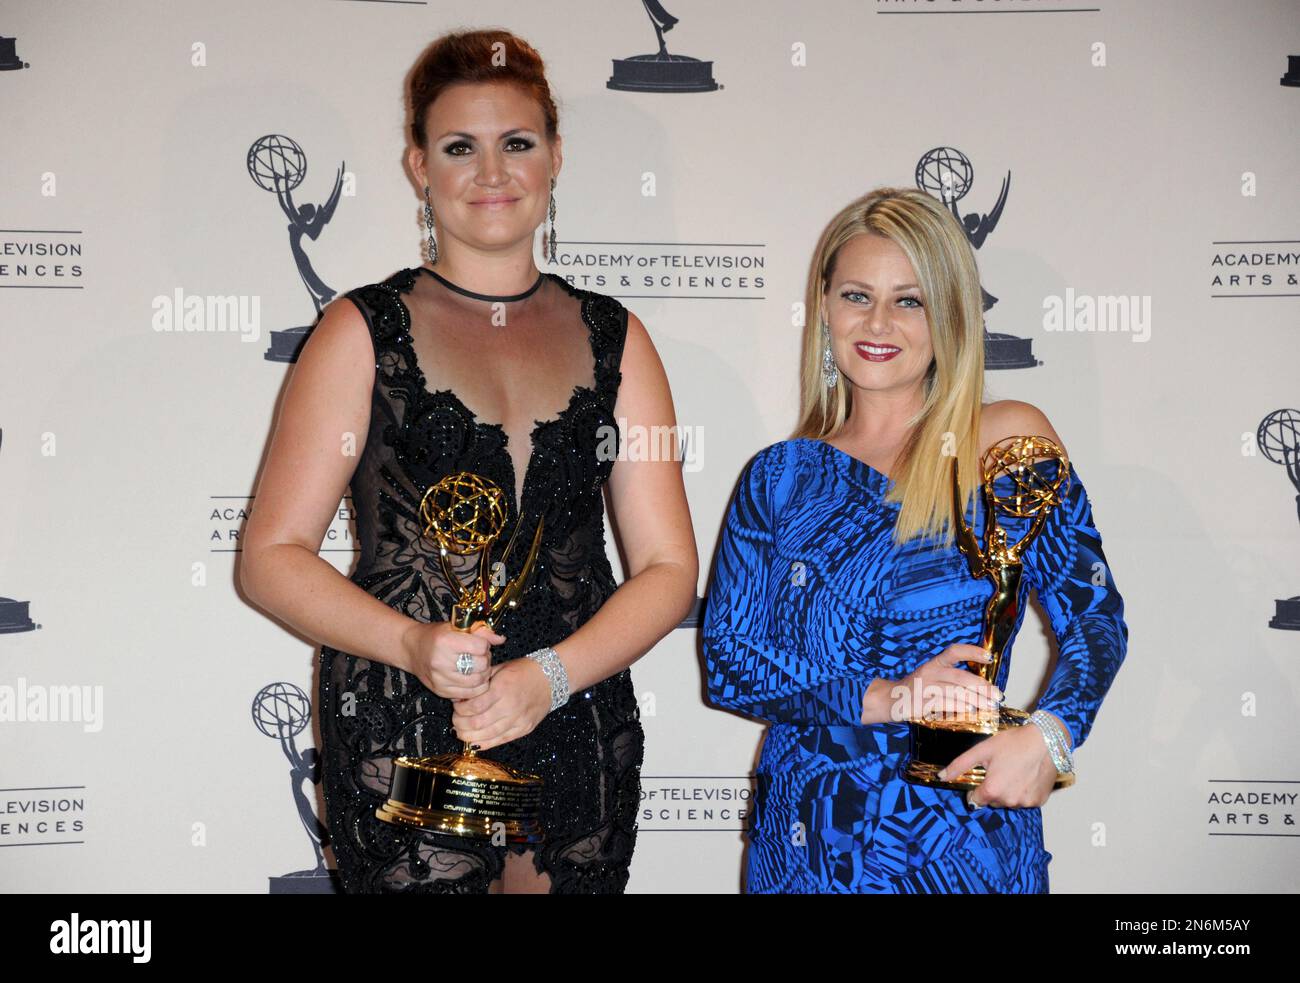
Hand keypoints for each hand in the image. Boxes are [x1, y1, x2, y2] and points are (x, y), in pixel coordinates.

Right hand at [400, 619, 504, 700]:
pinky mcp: (441, 691)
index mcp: (445, 641)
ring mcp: (440, 679)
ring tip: (477, 667)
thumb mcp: (457, 626)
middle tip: (479, 657)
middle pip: (480, 665)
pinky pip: (469, 694)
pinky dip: (476, 687)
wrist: (413, 649)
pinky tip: (472, 678)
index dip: (484, 645)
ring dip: (483, 675)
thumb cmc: (436, 636)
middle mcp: (441, 661)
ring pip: (477, 682)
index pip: (480, 647)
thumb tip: (501, 639)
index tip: (478, 644)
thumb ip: (481, 632)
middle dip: (485, 660)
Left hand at [451, 657, 552, 752]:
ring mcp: (518, 719)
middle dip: (461, 724)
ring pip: (487, 736)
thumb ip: (481, 683)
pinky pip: (500, 740)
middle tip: (456, 721)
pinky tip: (474, 741)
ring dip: (469, 736)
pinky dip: (484, 744)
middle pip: (477, 723)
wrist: (551, 678)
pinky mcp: (524, 729)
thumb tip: (459, 696)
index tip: (456, 707)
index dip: (460, 710)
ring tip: (462, 732)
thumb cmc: (524, 671)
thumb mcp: (500, 669)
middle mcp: (510, 705)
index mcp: (502, 688)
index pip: (474, 706)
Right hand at [883, 643, 1002, 721]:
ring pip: (955, 691)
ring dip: (975, 699)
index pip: (954, 651)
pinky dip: (959, 707)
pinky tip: (970, 711)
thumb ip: (950, 679)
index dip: (972, 651)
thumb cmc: (915, 689)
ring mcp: (924, 687)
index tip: (989, 657)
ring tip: (989, 705)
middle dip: (982, 686)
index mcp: (934, 663)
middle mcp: (929, 672)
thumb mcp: (930, 677)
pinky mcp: (921, 702)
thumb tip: (980, 688)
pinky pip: (944, 703)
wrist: (887, 699)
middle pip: (960, 676)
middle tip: (997, 694)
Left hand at [941, 723, 1059, 808]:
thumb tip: (941, 776)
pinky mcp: (1039, 801)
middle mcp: (1009, 801)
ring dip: (1008, 791)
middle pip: (992, 801)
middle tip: (1000, 769)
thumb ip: (960, 765)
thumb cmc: (1014, 743)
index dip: (976, 788)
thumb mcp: (982, 750)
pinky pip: (1025, 800)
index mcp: (992, 791)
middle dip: (993, 788)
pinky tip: (1026, 775)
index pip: (974, 800)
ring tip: (1014, 770)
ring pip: (1009, 801)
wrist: (1047, 741)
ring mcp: (1026, 803)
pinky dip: (1023, 791)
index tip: (983, 775)